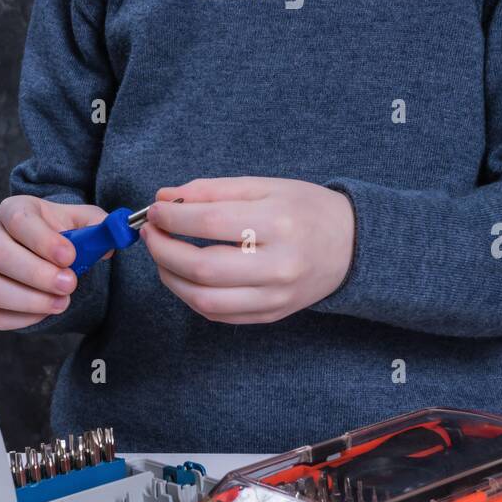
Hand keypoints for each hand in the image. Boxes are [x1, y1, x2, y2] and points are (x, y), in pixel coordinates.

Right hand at [0, 195, 108, 329]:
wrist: (48, 253)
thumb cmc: (61, 235)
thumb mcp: (82, 221)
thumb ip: (99, 225)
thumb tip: (110, 238)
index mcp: (13, 211)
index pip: (18, 220)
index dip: (43, 239)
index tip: (69, 256)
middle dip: (37, 273)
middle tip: (69, 283)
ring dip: (30, 299)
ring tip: (62, 302)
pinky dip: (24, 318)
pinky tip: (47, 309)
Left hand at [140, 176, 354, 322]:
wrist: (351, 245)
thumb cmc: (306, 209)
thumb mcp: (264, 185)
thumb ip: (212, 190)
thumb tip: (164, 198)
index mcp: (279, 222)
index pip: (210, 223)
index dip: (172, 218)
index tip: (155, 210)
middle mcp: (279, 264)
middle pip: (203, 266)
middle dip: (163, 250)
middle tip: (150, 234)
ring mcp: (275, 296)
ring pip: (205, 299)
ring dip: (171, 277)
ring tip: (162, 255)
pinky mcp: (271, 316)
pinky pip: (218, 314)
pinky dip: (191, 296)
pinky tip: (185, 276)